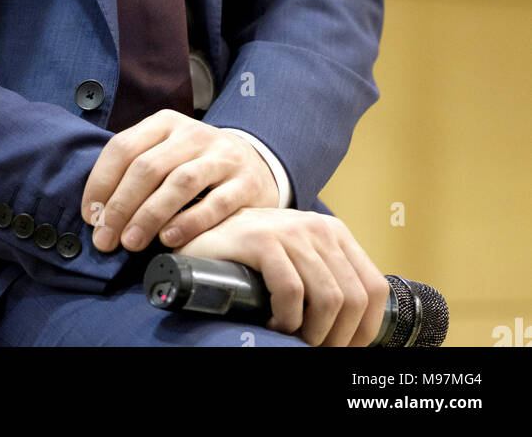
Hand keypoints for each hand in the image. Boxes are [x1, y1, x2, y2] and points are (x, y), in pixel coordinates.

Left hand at [80, 109, 279, 253]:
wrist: (254, 164)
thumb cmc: (195, 164)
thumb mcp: (165, 154)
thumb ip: (133, 174)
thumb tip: (96, 215)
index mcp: (164, 123)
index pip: (123, 147)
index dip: (101, 182)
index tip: (90, 216)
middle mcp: (192, 134)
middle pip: (148, 167)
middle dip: (121, 205)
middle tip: (105, 239)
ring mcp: (221, 156)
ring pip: (180, 182)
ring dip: (150, 215)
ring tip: (132, 242)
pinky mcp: (245, 182)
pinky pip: (216, 203)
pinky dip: (189, 222)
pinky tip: (170, 240)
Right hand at [173, 206, 389, 346]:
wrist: (202, 233)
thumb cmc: (253, 258)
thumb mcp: (300, 262)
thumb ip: (328, 280)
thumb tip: (355, 331)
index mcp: (335, 233)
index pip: (374, 287)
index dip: (366, 328)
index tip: (346, 348)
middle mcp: (318, 228)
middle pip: (354, 299)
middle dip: (338, 337)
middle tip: (314, 348)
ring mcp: (290, 231)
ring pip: (327, 299)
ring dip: (312, 333)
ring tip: (292, 338)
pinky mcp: (262, 240)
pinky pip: (291, 292)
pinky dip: (286, 320)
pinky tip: (273, 324)